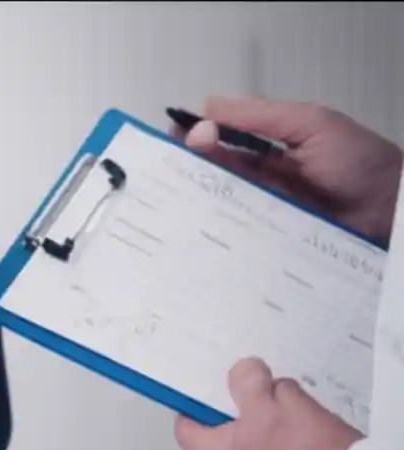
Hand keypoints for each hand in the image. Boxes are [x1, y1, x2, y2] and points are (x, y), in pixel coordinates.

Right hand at [172, 96, 402, 243]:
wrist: (390, 210)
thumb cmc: (358, 161)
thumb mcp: (310, 124)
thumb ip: (259, 115)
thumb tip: (206, 108)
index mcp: (268, 145)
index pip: (220, 137)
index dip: (195, 134)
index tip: (175, 135)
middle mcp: (259, 177)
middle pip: (212, 170)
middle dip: (187, 165)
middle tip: (170, 165)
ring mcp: (260, 210)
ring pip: (217, 200)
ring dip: (195, 195)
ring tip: (174, 193)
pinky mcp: (263, 240)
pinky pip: (232, 232)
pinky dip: (213, 228)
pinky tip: (194, 223)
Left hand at [175, 358, 364, 449]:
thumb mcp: (278, 400)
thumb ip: (250, 383)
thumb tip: (244, 374)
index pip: (186, 430)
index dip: (196, 409)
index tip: (211, 396)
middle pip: (221, 447)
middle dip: (240, 425)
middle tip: (266, 407)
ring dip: (263, 448)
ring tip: (294, 431)